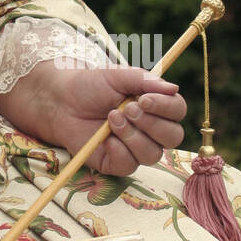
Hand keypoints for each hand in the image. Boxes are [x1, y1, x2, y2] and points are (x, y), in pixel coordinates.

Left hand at [0, 60, 186, 174]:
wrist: (62, 101)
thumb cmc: (91, 86)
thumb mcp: (116, 76)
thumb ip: (143, 79)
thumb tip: (172, 88)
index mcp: (155, 106)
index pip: (178, 110)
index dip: (166, 107)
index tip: (145, 99)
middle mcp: (151, 130)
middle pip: (173, 137)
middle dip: (152, 123)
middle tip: (128, 108)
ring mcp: (136, 148)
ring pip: (152, 153)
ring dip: (132, 135)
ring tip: (111, 118)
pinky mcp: (118, 163)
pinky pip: (129, 165)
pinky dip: (118, 150)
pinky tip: (105, 138)